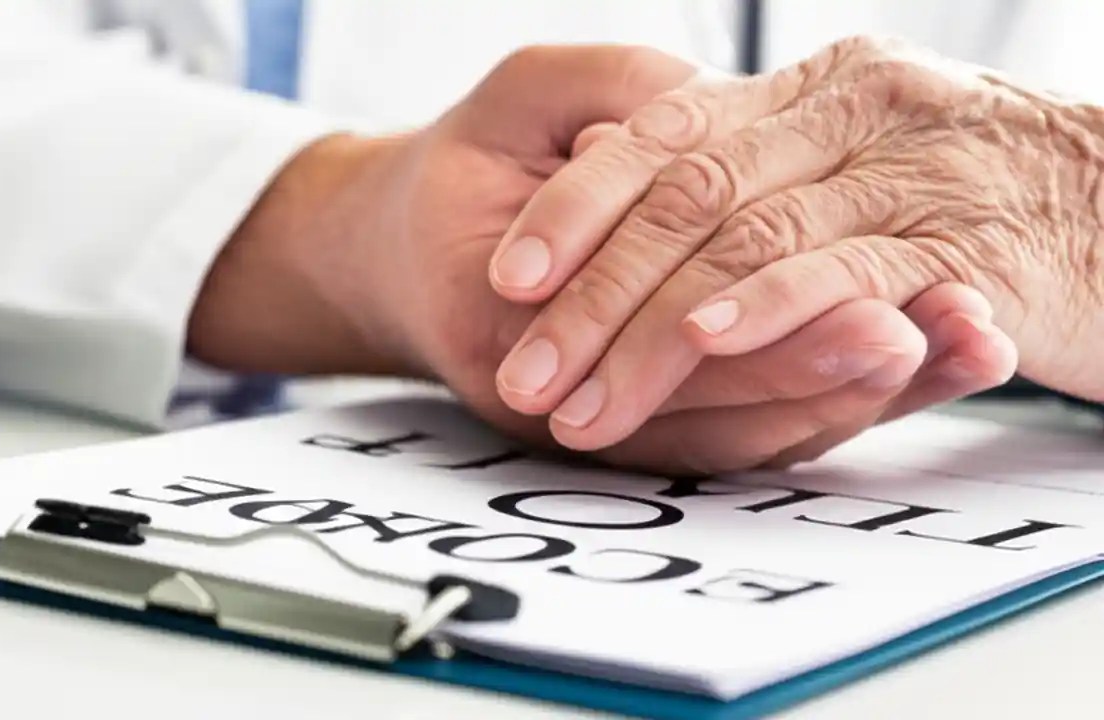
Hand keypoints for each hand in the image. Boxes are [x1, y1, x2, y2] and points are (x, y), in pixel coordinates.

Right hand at [188, 45, 1011, 473]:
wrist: (401, 257)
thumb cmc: (461, 174)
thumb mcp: (514, 102)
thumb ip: (609, 95)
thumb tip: (719, 106)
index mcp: (500, 323)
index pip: (653, 343)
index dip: (769, 333)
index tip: (874, 311)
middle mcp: (549, 398)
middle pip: (706, 413)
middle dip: (825, 381)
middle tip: (924, 346)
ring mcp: (587, 420)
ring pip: (725, 439)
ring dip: (834, 408)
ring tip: (932, 367)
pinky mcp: (622, 418)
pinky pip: (721, 436)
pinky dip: (806, 413)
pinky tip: (886, 379)